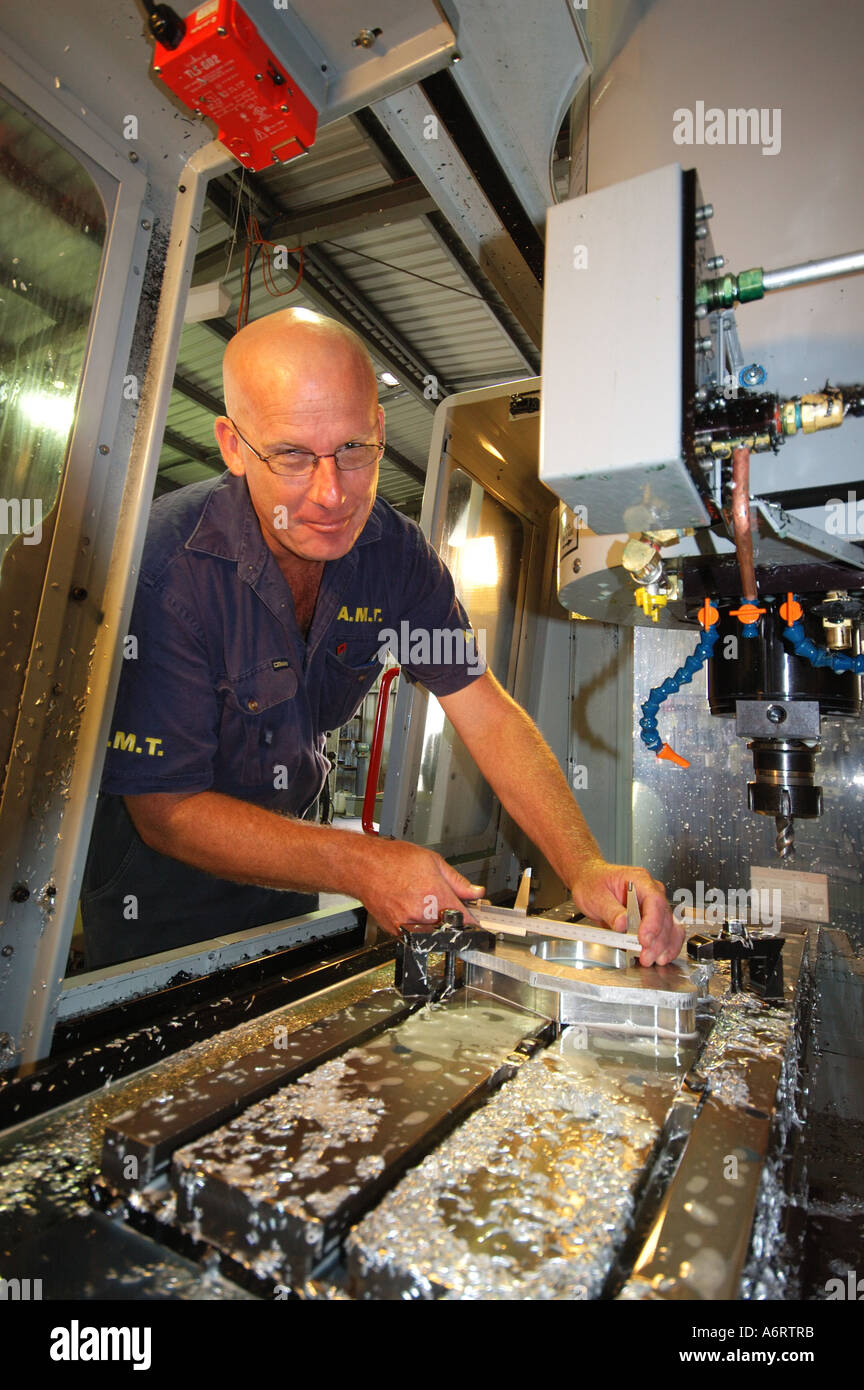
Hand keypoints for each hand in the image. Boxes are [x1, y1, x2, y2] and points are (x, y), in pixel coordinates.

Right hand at [356, 838, 483, 936]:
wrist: (363, 867)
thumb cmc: (391, 860)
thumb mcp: (432, 861)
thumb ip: (457, 881)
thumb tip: (475, 891)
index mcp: (435, 895)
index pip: (465, 918)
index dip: (473, 919)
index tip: (476, 919)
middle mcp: (422, 913)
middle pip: (449, 926)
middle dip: (451, 917)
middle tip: (441, 900)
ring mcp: (407, 925)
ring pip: (432, 931)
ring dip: (434, 921)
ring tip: (421, 899)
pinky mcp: (395, 931)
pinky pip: (415, 932)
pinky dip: (417, 923)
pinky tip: (409, 905)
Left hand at [570, 859, 682, 966]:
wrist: (589, 881)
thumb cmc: (593, 883)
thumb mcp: (596, 896)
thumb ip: (611, 911)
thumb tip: (623, 925)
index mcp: (639, 880)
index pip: (654, 901)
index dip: (652, 923)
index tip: (644, 940)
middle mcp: (652, 891)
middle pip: (664, 918)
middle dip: (657, 941)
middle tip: (645, 957)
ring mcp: (654, 906)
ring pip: (670, 927)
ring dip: (664, 946)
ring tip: (653, 959)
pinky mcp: (653, 919)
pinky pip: (667, 933)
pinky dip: (666, 946)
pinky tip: (659, 956)